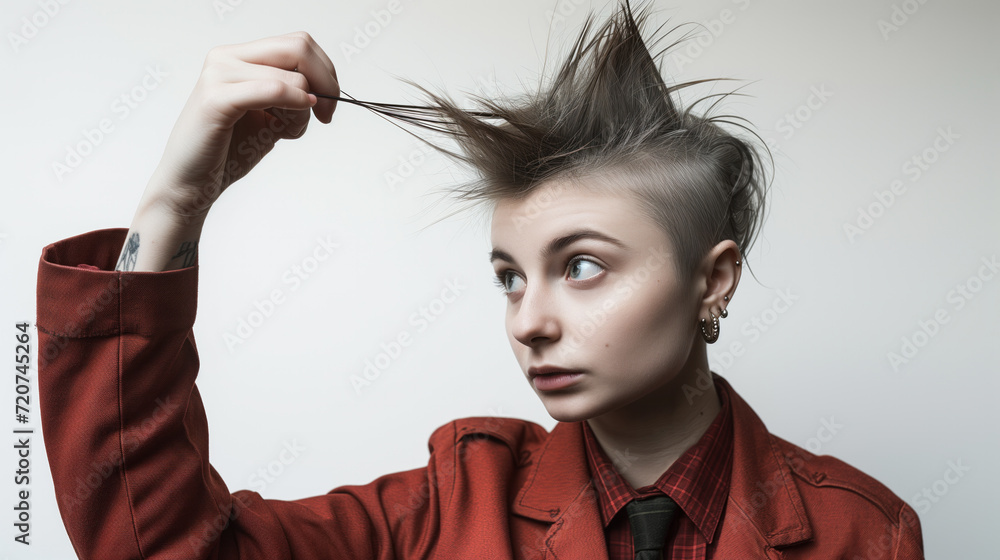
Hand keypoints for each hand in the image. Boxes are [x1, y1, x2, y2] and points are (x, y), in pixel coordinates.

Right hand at [148, 31, 338, 219]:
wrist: (190, 184)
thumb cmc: (228, 152)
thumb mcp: (270, 118)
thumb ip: (292, 97)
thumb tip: (323, 90)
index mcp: (238, 57)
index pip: (298, 43)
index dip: (325, 72)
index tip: (327, 108)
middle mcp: (226, 57)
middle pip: (299, 46)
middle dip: (326, 82)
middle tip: (326, 117)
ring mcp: (218, 74)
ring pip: (293, 77)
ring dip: (302, 112)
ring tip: (283, 133)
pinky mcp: (216, 99)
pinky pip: (273, 90)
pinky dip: (293, 104)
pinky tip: (286, 126)